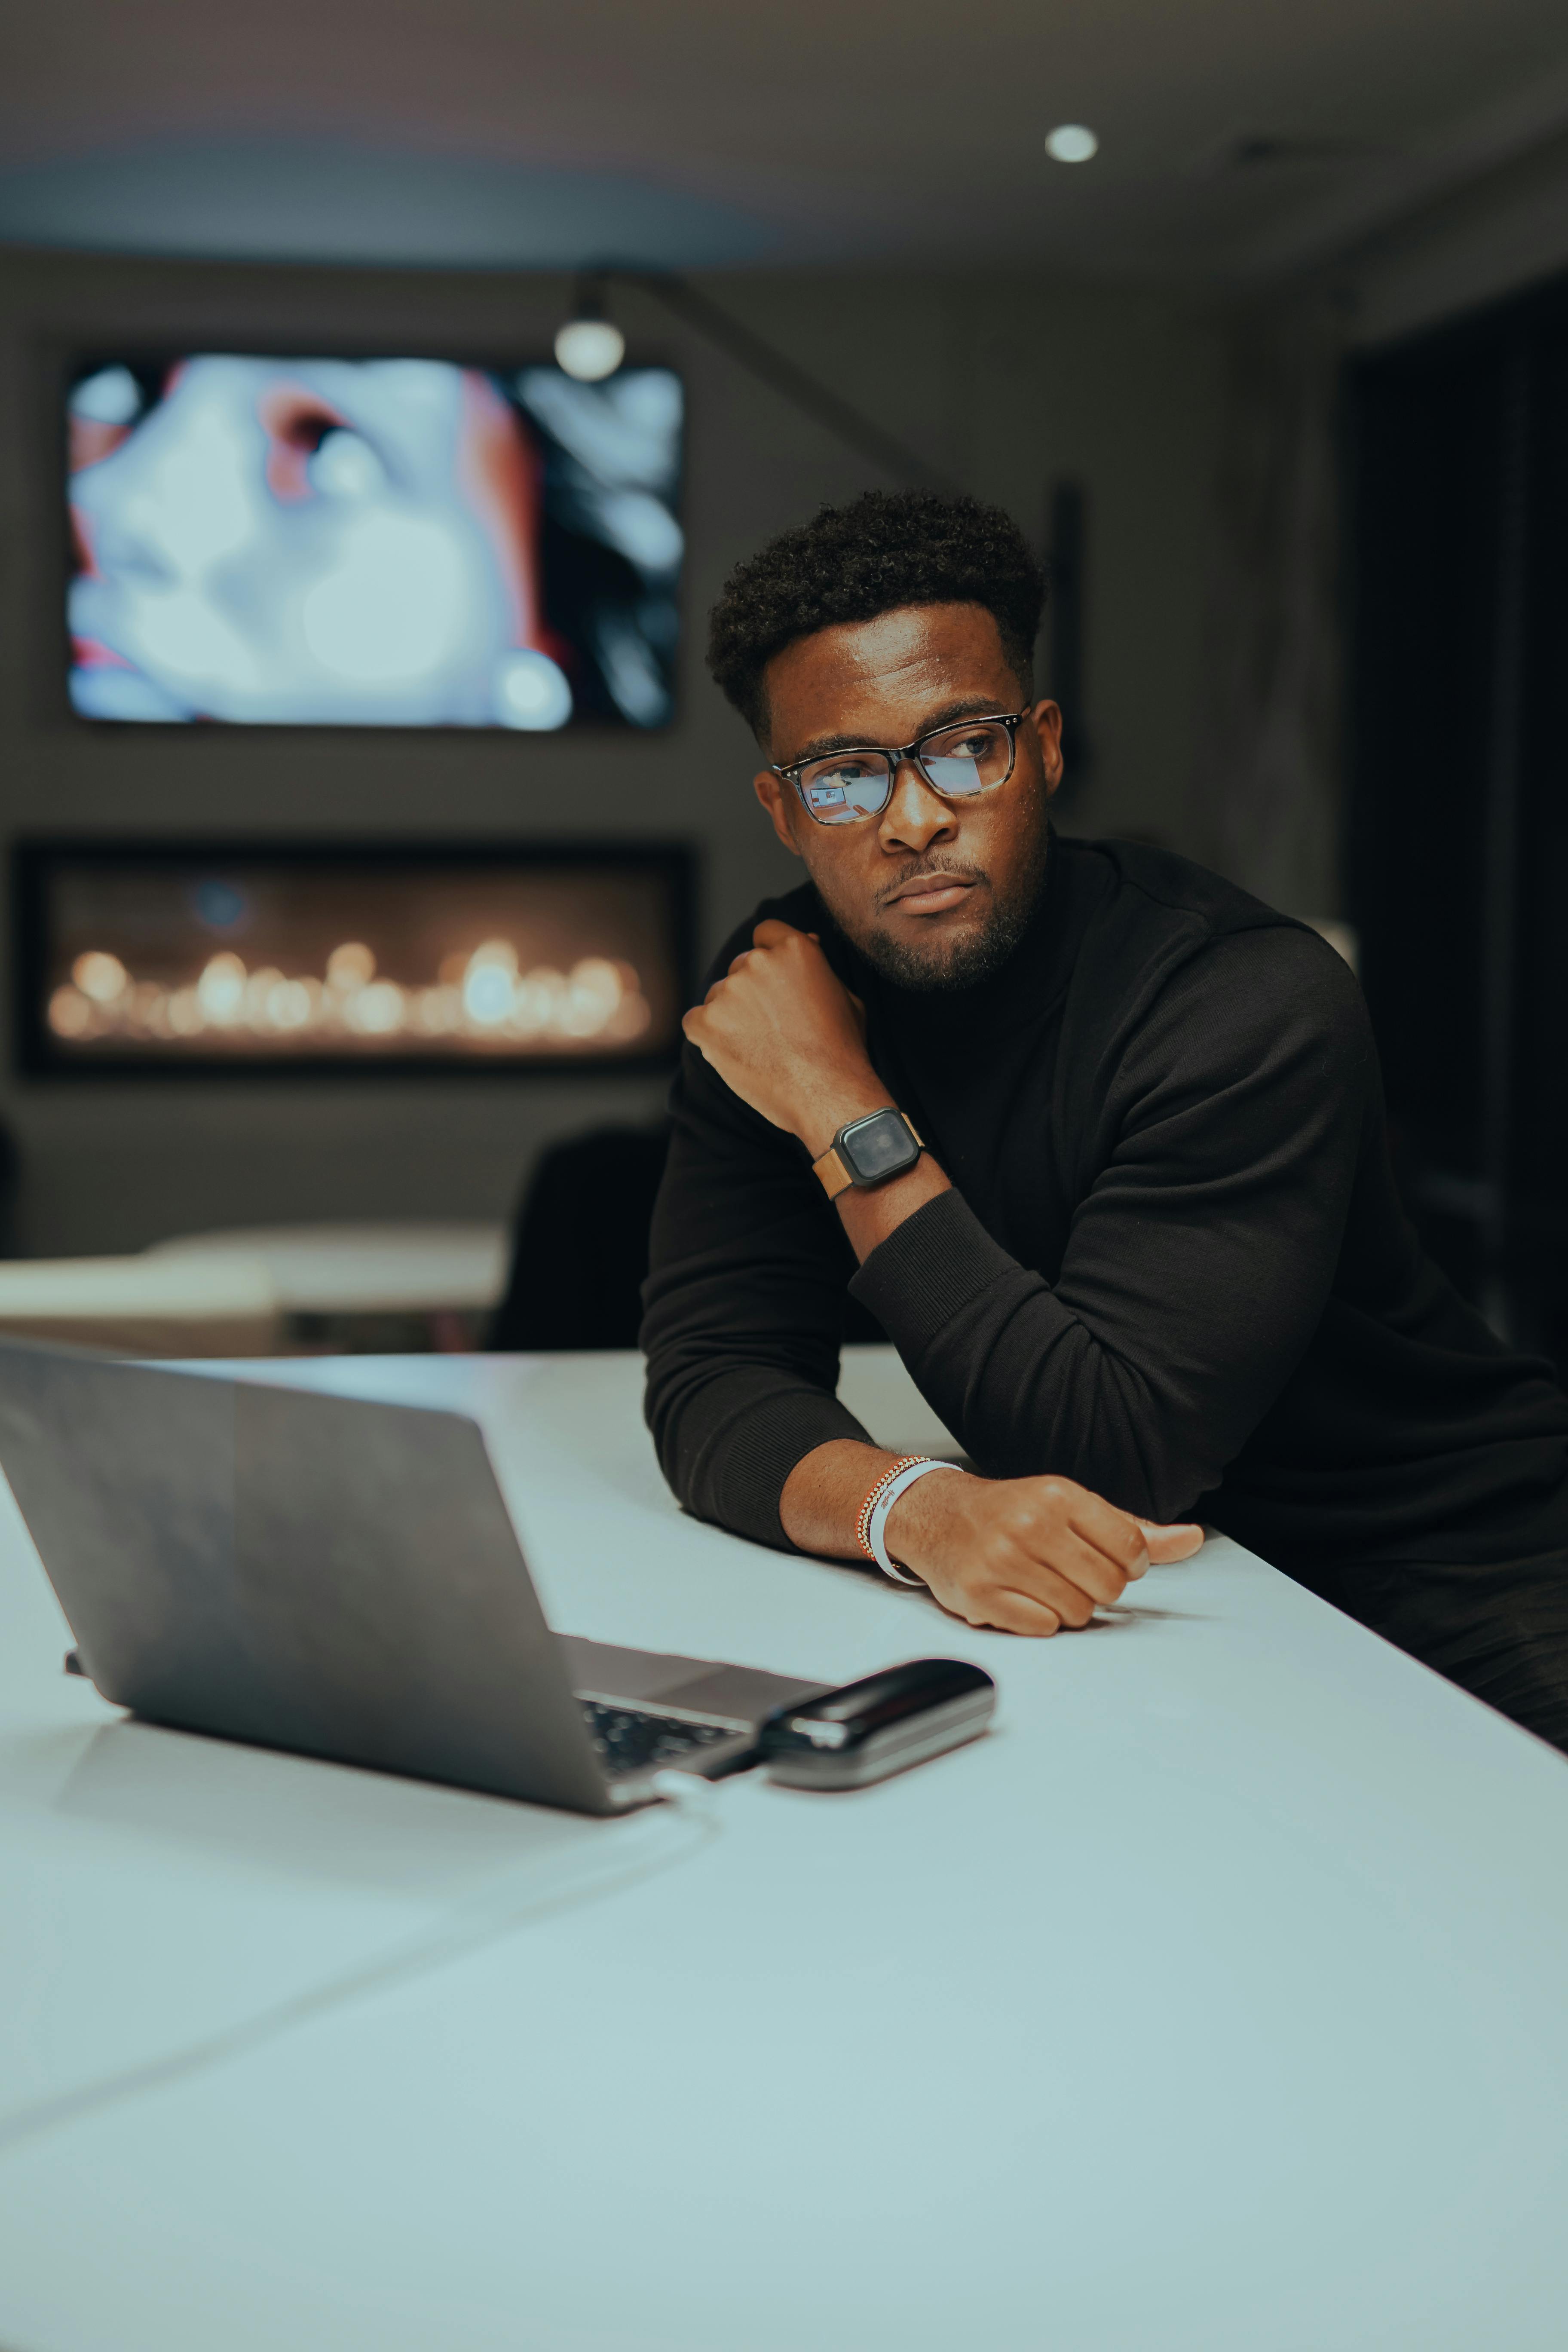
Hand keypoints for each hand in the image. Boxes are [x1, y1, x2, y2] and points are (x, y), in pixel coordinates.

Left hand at [681, 920, 882, 1152]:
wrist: (827, 1094)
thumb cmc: (841, 1049)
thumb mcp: (844, 996)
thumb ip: (817, 966)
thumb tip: (807, 938)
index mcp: (793, 948)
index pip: (765, 933)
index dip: (770, 958)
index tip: (776, 983)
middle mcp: (756, 962)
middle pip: (740, 967)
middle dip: (751, 992)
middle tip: (774, 1028)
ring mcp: (728, 992)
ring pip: (718, 996)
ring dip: (731, 1016)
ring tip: (760, 1047)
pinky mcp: (705, 1022)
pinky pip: (695, 1021)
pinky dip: (708, 1037)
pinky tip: (736, 1054)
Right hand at [885, 1467, 1203, 1633]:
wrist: (935, 1515)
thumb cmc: (1009, 1512)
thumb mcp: (1071, 1506)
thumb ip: (1133, 1529)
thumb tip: (1191, 1539)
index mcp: (1058, 1496)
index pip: (1132, 1549)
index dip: (1128, 1564)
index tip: (1107, 1559)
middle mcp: (1030, 1525)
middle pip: (1109, 1586)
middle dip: (1098, 1587)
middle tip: (1069, 1572)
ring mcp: (1003, 1561)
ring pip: (1078, 1612)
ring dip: (1068, 1606)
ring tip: (1042, 1583)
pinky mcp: (981, 1595)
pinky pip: (1042, 1628)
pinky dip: (1038, 1620)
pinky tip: (1021, 1597)